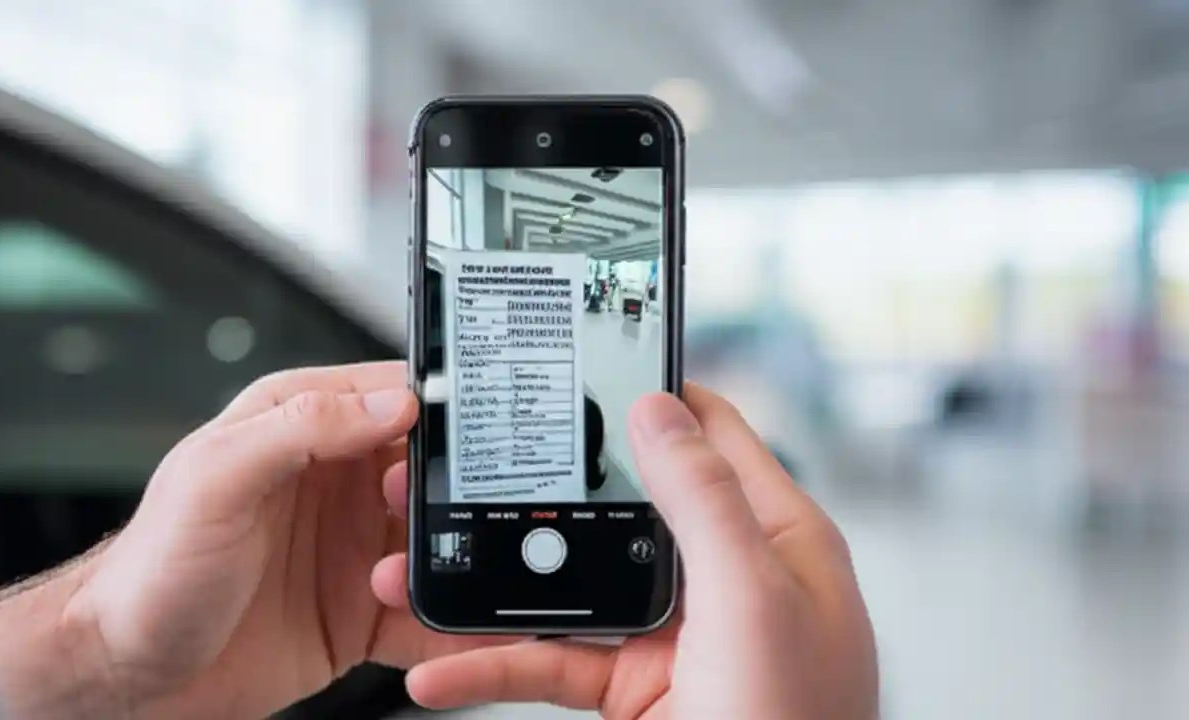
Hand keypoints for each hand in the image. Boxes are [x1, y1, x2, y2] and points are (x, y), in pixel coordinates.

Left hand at [0, 362, 498, 718]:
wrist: (128, 676)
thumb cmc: (150, 570)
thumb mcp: (216, 479)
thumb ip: (301, 428)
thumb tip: (388, 404)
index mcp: (301, 426)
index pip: (390, 393)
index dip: (434, 410)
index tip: (465, 435)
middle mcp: (337, 480)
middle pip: (430, 467)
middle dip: (452, 490)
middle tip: (438, 515)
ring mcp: (355, 545)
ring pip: (440, 537)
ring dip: (446, 558)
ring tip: (396, 578)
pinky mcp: (366, 608)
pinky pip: (428, 607)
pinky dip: (448, 618)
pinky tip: (438, 623)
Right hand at [373, 384, 877, 718]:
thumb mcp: (754, 599)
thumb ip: (705, 500)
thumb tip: (660, 410)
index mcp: (774, 537)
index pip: (711, 434)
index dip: (652, 392)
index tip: (587, 360)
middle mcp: (724, 577)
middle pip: (620, 506)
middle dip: (544, 494)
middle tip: (475, 470)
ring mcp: (676, 634)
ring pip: (572, 588)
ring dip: (499, 587)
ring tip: (427, 574)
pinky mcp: (636, 687)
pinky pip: (555, 663)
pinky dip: (495, 665)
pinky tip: (444, 670)